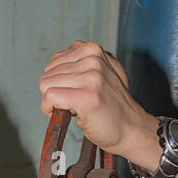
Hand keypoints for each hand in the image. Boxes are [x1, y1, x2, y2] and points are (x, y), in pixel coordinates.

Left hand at [38, 40, 148, 156]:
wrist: (130, 128)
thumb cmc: (112, 105)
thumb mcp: (101, 72)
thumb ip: (80, 62)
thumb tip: (55, 62)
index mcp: (92, 49)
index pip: (53, 63)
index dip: (57, 83)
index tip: (73, 93)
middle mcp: (92, 59)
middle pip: (47, 75)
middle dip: (55, 92)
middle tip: (74, 103)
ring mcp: (91, 77)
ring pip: (46, 86)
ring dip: (54, 103)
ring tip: (75, 108)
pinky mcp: (88, 96)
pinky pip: (50, 97)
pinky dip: (50, 109)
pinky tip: (68, 114)